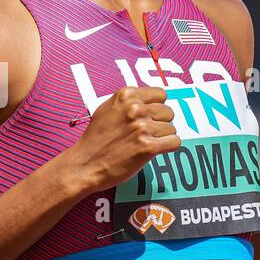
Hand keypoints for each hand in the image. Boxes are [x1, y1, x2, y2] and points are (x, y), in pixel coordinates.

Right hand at [62, 86, 179, 196]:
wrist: (85, 164)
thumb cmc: (95, 140)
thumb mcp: (107, 109)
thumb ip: (127, 102)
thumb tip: (151, 101)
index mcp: (126, 95)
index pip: (160, 94)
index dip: (156, 108)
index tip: (148, 117)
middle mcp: (135, 108)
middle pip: (168, 111)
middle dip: (160, 123)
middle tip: (145, 134)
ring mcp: (142, 127)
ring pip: (171, 128)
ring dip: (161, 137)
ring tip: (144, 144)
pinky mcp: (148, 147)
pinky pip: (174, 142)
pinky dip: (168, 148)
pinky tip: (154, 151)